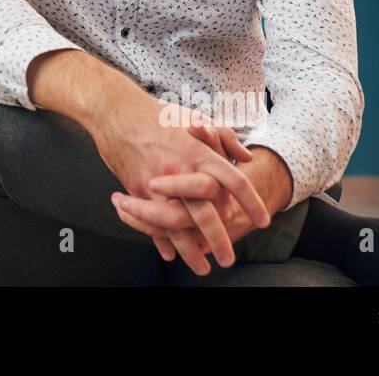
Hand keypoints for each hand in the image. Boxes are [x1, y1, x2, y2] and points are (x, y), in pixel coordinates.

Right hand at [25, 51, 270, 276]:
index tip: (263, 219)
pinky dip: (161, 241)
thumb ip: (225, 138)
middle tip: (228, 259)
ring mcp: (157, 183)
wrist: (115, 111)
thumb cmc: (155, 114)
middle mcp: (181, 170)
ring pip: (178, 227)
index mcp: (199, 152)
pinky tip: (170, 252)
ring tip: (200, 266)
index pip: (234, 181)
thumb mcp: (195, 118)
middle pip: (207, 214)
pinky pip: (152, 222)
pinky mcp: (136, 190)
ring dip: (190, 251)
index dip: (251, 202)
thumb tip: (246, 157)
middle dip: (220, 241)